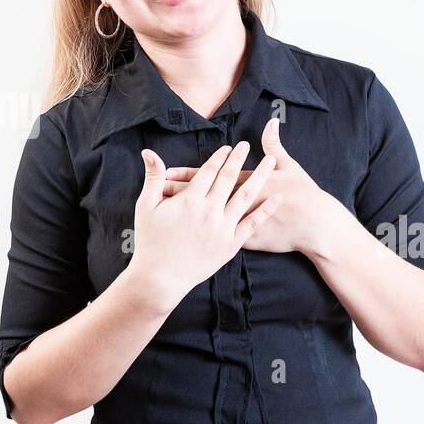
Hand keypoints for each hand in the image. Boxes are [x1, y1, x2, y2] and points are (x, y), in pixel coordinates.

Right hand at [129, 140, 280, 310]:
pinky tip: (277, 198)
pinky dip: (266, 210)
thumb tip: (148, 152)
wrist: (161, 277)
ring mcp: (222, 227)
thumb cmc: (150, 242)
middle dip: (239, 159)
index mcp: (189, 199)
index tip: (229, 147)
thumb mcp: (146, 207)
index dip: (220, 157)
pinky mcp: (231, 244)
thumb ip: (152, 178)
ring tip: (270, 162)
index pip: (209, 171)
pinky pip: (252, 224)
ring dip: (260, 177)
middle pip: (229, 178)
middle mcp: (209, 210)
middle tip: (248, 146)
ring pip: (245, 196)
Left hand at [159, 116, 336, 254]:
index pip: (208, 177)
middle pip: (202, 197)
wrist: (316, 225)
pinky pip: (219, 239)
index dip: (186, 175)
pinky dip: (201, 237)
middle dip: (177, 194)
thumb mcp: (290, 166)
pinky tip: (186, 237)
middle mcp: (237, 204)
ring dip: (184, 216)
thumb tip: (272, 122)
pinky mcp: (246, 241)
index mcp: (244, 183)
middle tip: (156, 190)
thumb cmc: (304, 194)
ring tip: (164, 212)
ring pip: (205, 219)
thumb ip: (276, 145)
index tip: (166, 173)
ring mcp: (240, 224)